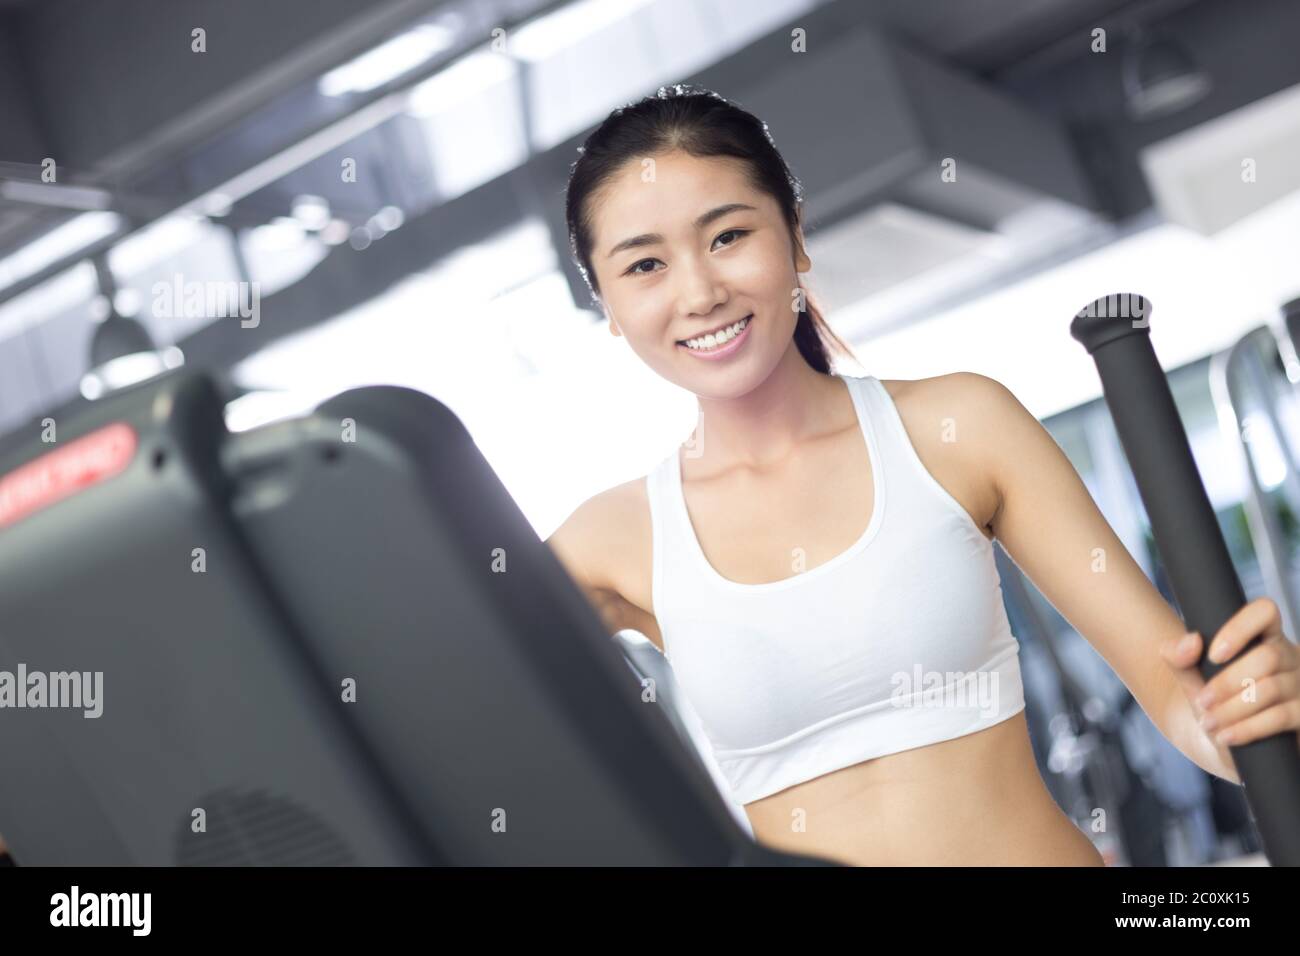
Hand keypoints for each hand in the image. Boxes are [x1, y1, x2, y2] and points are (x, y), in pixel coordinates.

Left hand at [1160, 597, 1299, 752]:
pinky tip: (1226, 736)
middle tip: (1203, 701)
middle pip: (1267, 657)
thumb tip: (1191, 642)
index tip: (1212, 655)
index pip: (1264, 611)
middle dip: (1227, 682)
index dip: (1240, 628)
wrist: (1224, 741)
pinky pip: (1282, 717)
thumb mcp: (1191, 678)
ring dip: (1233, 709)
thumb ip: (1178, 658)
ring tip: (1209, 722)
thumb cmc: (1212, 701)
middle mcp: (1288, 656)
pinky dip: (1248, 728)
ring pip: (1272, 689)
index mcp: (1264, 637)